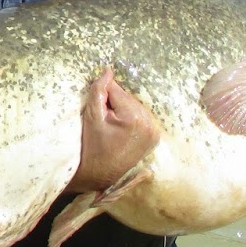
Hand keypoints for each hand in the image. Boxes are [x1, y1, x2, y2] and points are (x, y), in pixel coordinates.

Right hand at [65, 67, 160, 193]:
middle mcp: (149, 124)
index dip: (104, 96)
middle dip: (114, 103)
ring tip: (111, 126)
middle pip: (128, 98)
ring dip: (122, 111)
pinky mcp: (154, 138)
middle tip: (103, 119)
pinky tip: (121, 130)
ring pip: (134, 107)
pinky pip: (141, 118)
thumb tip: (108, 71)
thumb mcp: (92, 117)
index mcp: (134, 118)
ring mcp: (154, 132)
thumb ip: (99, 91)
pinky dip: (130, 119)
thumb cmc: (91, 146)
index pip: (118, 91)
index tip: (97, 108)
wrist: (98, 175)